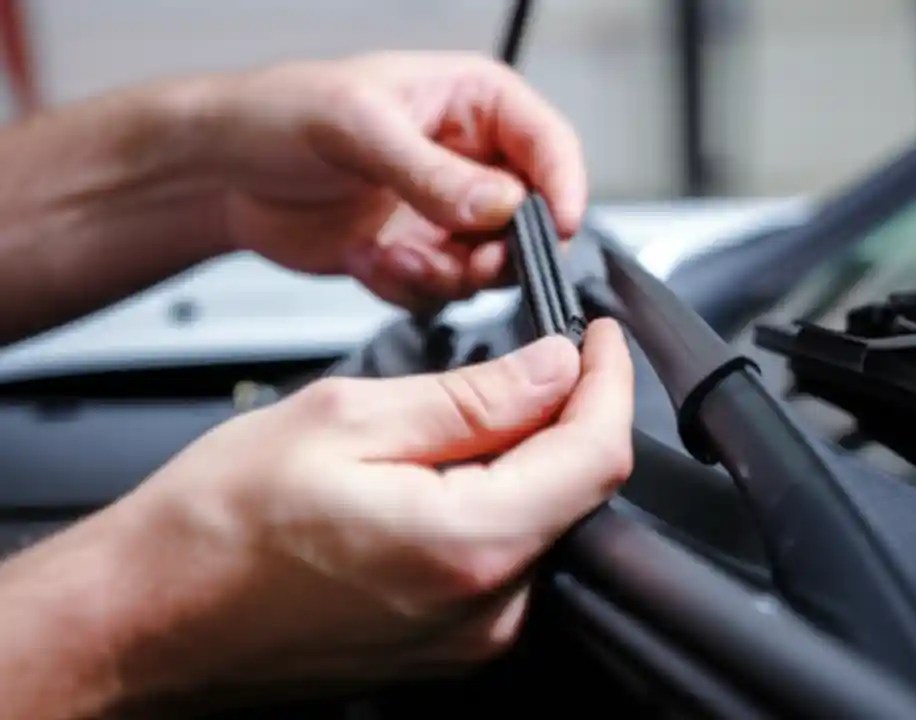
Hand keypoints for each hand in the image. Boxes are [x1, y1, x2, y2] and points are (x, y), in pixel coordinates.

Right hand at [0, 320, 631, 716]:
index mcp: (468, 545)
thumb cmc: (212, 529)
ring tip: (455, 420)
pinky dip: (496, 501)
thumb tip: (553, 368)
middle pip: (577, 489)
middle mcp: (485, 608)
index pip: (597, 455)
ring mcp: (469, 637)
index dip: (610, 383)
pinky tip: (439, 472)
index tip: (601, 342)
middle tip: (531, 359)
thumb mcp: (344, 420)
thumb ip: (470, 397)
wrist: (145, 619)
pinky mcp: (448, 645)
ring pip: (543, 521)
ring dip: (528, 457)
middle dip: (569, 414)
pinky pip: (505, 558)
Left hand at [203, 50, 586, 308]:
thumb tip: (504, 206)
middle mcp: (472, 161)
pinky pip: (446, 293)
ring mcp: (447, 214)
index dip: (564, 187)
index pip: (550, 144)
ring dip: (447, 275)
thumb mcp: (359, 128)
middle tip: (470, 260)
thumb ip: (436, 172)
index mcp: (474, 104)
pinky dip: (411, 289)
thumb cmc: (279, 115)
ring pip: (492, 266)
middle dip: (500, 250)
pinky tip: (370, 262)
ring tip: (398, 257)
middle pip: (534, 219)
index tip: (560, 227)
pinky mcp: (421, 256)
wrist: (220, 172)